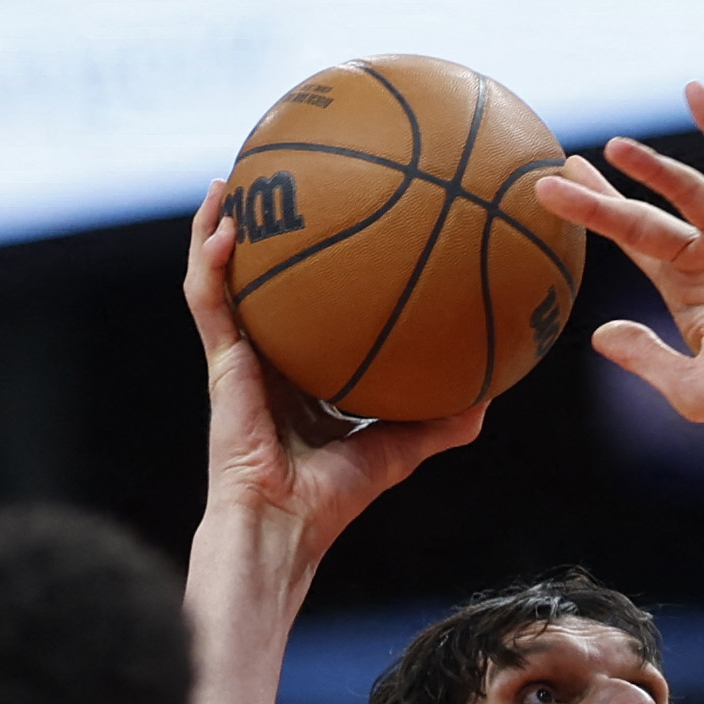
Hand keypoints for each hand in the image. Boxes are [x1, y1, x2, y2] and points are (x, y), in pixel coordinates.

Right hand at [182, 185, 485, 554]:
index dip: (315, 275)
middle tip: (278, 184)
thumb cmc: (337, 498)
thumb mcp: (403, 447)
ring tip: (229, 181)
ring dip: (216, 228)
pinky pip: (209, 300)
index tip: (334, 226)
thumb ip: (445, 420)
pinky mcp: (218, 363)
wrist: (286, 523)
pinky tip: (225, 222)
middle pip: (259, 286)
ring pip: (219, 281)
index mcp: (301, 375)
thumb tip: (495, 389)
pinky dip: (210, 260)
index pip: (306, 314)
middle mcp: (266, 360)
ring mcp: (237, 359)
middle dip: (263, 235)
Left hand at [532, 83, 703, 437]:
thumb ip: (646, 359)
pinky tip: (695, 94)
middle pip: (642, 215)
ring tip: (614, 149)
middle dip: (601, 195)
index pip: (629, 244)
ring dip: (650, 167)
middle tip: (560, 170)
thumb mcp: (694, 389)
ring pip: (684, 188)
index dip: (592, 217)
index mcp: (685, 291)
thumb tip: (598, 333)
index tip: (549, 196)